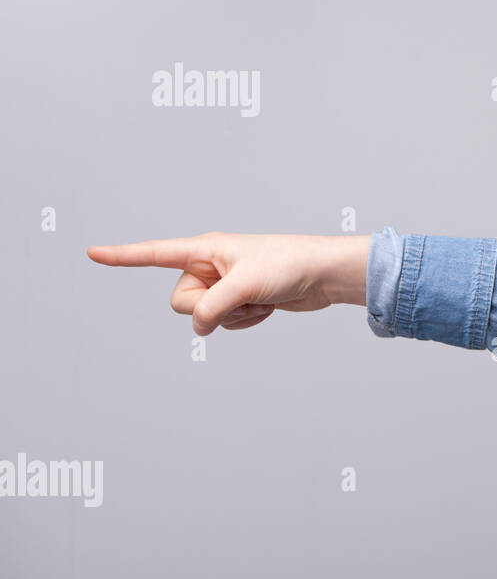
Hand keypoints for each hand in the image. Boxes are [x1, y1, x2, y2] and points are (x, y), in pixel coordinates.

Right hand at [86, 231, 369, 335]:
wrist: (322, 274)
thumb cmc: (288, 265)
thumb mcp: (245, 285)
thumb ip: (212, 307)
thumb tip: (198, 328)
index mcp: (204, 249)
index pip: (154, 253)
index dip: (122, 256)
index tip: (92, 253)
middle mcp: (208, 265)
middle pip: (180, 301)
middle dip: (208, 307)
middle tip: (241, 294)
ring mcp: (223, 284)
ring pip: (203, 316)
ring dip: (231, 316)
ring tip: (259, 298)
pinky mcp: (240, 300)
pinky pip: (224, 323)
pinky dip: (244, 321)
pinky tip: (266, 307)